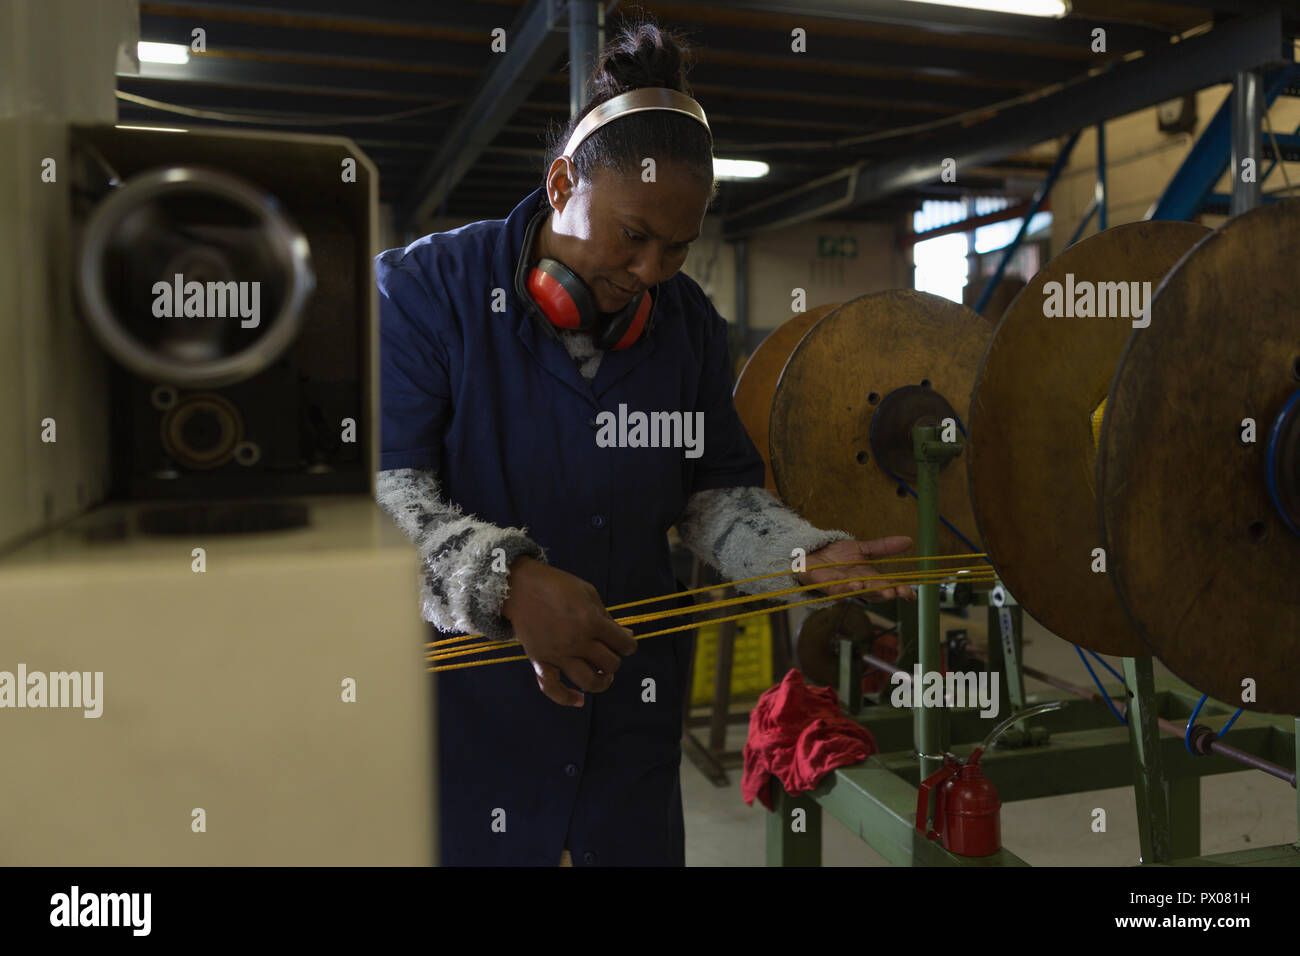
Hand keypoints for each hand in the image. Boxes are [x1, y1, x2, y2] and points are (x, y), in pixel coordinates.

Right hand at [501, 557, 637, 706]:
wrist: (519, 587)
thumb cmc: (556, 585)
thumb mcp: (588, 593)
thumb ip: (607, 616)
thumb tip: (626, 635)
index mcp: (591, 621)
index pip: (623, 644)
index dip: (629, 645)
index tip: (625, 642)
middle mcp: (577, 642)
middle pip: (609, 664)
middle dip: (615, 660)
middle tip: (610, 654)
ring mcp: (558, 654)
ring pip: (588, 681)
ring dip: (602, 683)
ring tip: (604, 677)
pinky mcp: (540, 661)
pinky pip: (552, 688)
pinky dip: (566, 698)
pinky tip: (579, 700)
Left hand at [795, 536, 916, 601]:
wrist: (809, 554)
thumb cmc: (835, 556)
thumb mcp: (862, 548)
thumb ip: (883, 547)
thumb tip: (909, 540)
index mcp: (868, 579)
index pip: (887, 588)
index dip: (899, 592)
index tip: (912, 594)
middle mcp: (857, 586)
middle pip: (874, 593)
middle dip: (886, 593)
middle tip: (897, 591)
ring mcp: (841, 587)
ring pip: (857, 593)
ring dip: (869, 592)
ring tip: (883, 590)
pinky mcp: (825, 584)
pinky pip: (836, 589)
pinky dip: (846, 589)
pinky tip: (856, 585)